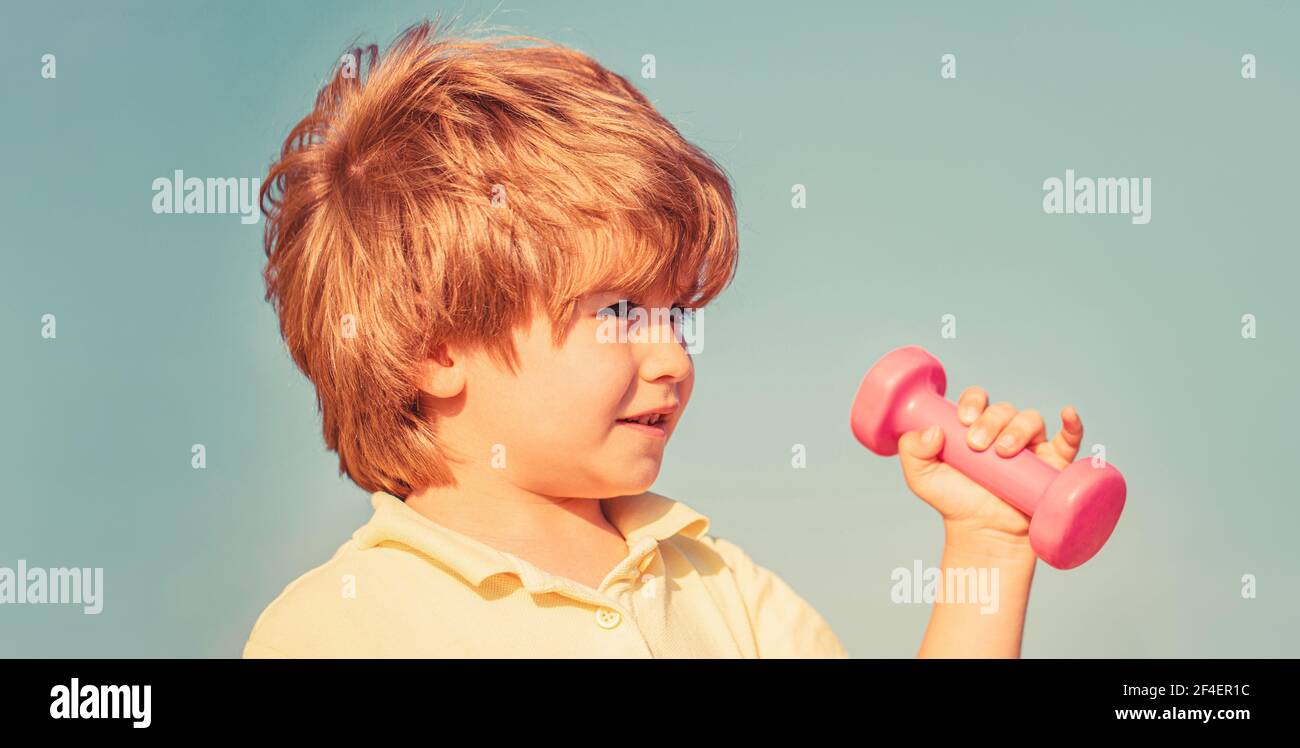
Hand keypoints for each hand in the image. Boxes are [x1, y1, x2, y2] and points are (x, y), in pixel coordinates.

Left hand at [896, 387, 1083, 554]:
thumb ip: (912, 450)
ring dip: (1018, 428)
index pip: (978, 400)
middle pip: (1003, 409)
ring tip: (1003, 451)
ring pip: (1031, 420)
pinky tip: (1066, 414)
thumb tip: (933, 430)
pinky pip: (1070, 439)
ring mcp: (1031, 447)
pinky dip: (1072, 424)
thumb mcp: (921, 477)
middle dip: (990, 421)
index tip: (964, 420)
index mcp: (975, 427)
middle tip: (977, 446)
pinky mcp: (1053, 464)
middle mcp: (1004, 432)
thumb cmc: (953, 502)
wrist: (982, 535)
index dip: (973, 402)